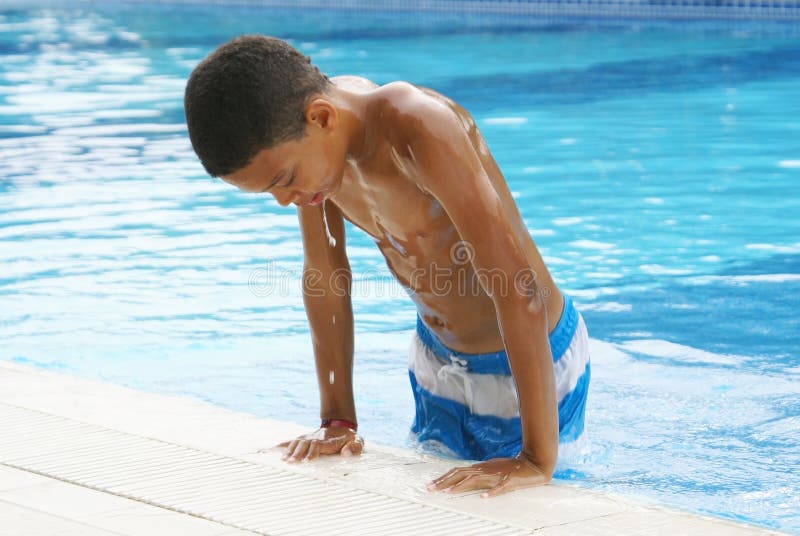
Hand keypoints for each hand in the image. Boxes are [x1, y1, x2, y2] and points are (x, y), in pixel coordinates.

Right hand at [276, 426, 363, 462]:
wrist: (343, 426)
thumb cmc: (351, 439)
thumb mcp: (358, 442)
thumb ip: (355, 447)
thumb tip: (346, 453)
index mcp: (329, 441)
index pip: (319, 445)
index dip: (313, 452)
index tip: (307, 461)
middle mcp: (317, 438)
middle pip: (305, 444)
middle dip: (298, 453)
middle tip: (291, 462)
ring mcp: (309, 437)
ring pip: (297, 442)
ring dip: (290, 450)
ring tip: (283, 460)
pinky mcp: (304, 439)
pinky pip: (292, 441)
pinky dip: (282, 444)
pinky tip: (272, 449)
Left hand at [427, 453, 550, 497]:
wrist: (532, 463)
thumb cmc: (511, 467)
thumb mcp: (491, 471)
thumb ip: (479, 475)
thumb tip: (463, 480)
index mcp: (480, 468)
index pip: (457, 472)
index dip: (443, 478)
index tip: (431, 485)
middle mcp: (485, 469)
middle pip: (460, 474)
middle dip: (444, 482)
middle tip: (430, 489)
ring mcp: (496, 474)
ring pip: (475, 480)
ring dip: (460, 486)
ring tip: (448, 493)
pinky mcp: (509, 479)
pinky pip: (500, 486)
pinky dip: (492, 491)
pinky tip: (484, 497)